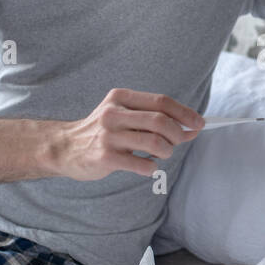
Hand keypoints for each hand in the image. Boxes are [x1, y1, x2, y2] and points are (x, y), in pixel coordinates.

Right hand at [54, 88, 203, 180]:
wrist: (64, 148)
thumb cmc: (103, 133)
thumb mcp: (125, 117)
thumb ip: (156, 120)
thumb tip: (193, 128)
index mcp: (121, 97)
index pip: (161, 101)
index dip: (185, 113)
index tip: (199, 123)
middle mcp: (113, 113)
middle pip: (160, 121)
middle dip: (177, 134)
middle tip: (177, 143)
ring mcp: (108, 135)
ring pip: (154, 142)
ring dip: (166, 151)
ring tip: (161, 154)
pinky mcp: (104, 157)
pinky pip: (141, 163)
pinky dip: (151, 166)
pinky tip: (146, 166)